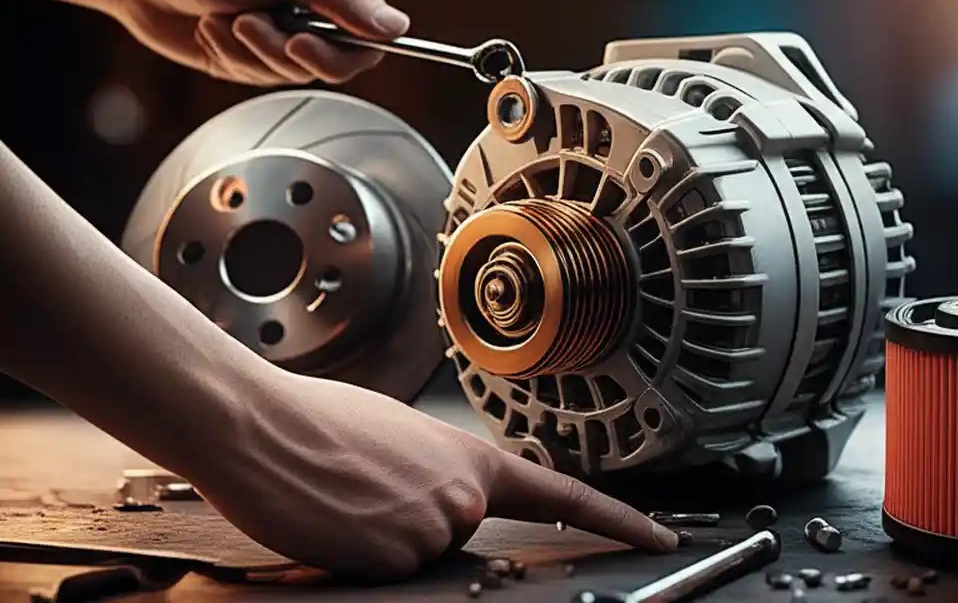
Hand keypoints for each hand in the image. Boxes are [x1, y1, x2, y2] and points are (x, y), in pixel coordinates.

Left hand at [109, 0, 407, 84]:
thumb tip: (395, 26)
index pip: (370, 30)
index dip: (351, 48)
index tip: (310, 45)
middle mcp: (311, 10)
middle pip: (337, 62)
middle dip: (292, 53)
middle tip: (263, 31)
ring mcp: (281, 37)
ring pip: (294, 74)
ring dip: (254, 51)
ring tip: (227, 19)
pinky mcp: (252, 59)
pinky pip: (259, 78)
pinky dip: (232, 58)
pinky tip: (212, 29)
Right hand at [187, 369, 678, 579]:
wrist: (261, 426)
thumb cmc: (320, 421)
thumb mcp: (403, 435)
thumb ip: (441, 470)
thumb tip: (441, 496)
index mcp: (474, 459)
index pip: (564, 495)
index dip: (619, 521)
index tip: (660, 537)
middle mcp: (465, 499)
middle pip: (465, 535)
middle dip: (425, 520)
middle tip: (373, 488)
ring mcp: (433, 535)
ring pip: (424, 556)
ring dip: (390, 537)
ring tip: (349, 496)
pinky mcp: (394, 564)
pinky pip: (389, 572)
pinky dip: (364, 554)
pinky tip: (339, 519)